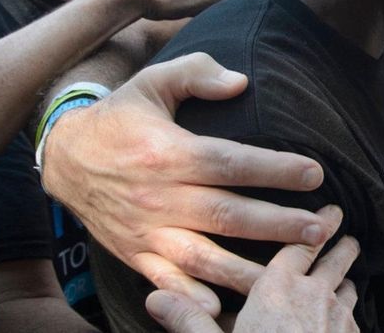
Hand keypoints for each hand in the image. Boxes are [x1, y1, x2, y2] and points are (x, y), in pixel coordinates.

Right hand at [40, 53, 329, 315]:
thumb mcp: (154, 82)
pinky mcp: (135, 253)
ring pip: (203, 257)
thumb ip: (198, 75)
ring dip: (248, 269)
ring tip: (289, 274)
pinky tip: (221, 308)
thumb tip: (241, 82)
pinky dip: (191, 297)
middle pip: (227, 215)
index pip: (231, 163)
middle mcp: (158, 196)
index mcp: (169, 153)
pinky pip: (166, 280)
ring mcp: (146, 230)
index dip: (275, 169)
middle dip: (277, 225)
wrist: (64, 158)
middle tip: (318, 230)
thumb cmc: (120, 117)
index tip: (314, 173)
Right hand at [145, 206, 360, 332]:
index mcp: (279, 290)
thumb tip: (157, 297)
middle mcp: (315, 299)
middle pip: (333, 263)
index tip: (328, 212)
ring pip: (347, 292)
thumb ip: (188, 321)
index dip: (314, 227)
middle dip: (340, 247)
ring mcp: (338, 324)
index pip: (298, 247)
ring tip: (346, 277)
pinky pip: (352, 322)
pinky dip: (348, 316)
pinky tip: (342, 324)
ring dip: (346, 281)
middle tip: (347, 236)